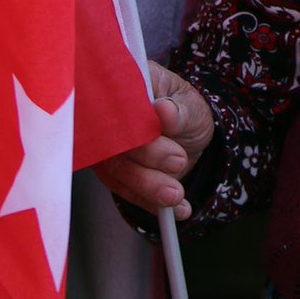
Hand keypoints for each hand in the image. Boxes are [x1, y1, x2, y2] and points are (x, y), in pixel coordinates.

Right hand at [91, 62, 215, 219]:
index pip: (113, 101)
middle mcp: (107, 119)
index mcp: (125, 87)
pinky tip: (176, 211)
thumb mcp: (192, 105)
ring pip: (118, 171)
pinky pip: (127, 192)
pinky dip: (151, 204)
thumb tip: (163, 110)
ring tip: (176, 195)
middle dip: (147, 156)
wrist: (189, 136)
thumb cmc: (187, 111)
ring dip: (148, 186)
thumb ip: (179, 110)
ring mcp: (107, 148)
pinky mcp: (114, 174)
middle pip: (114, 141)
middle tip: (178, 160)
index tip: (152, 131)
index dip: (127, 120)